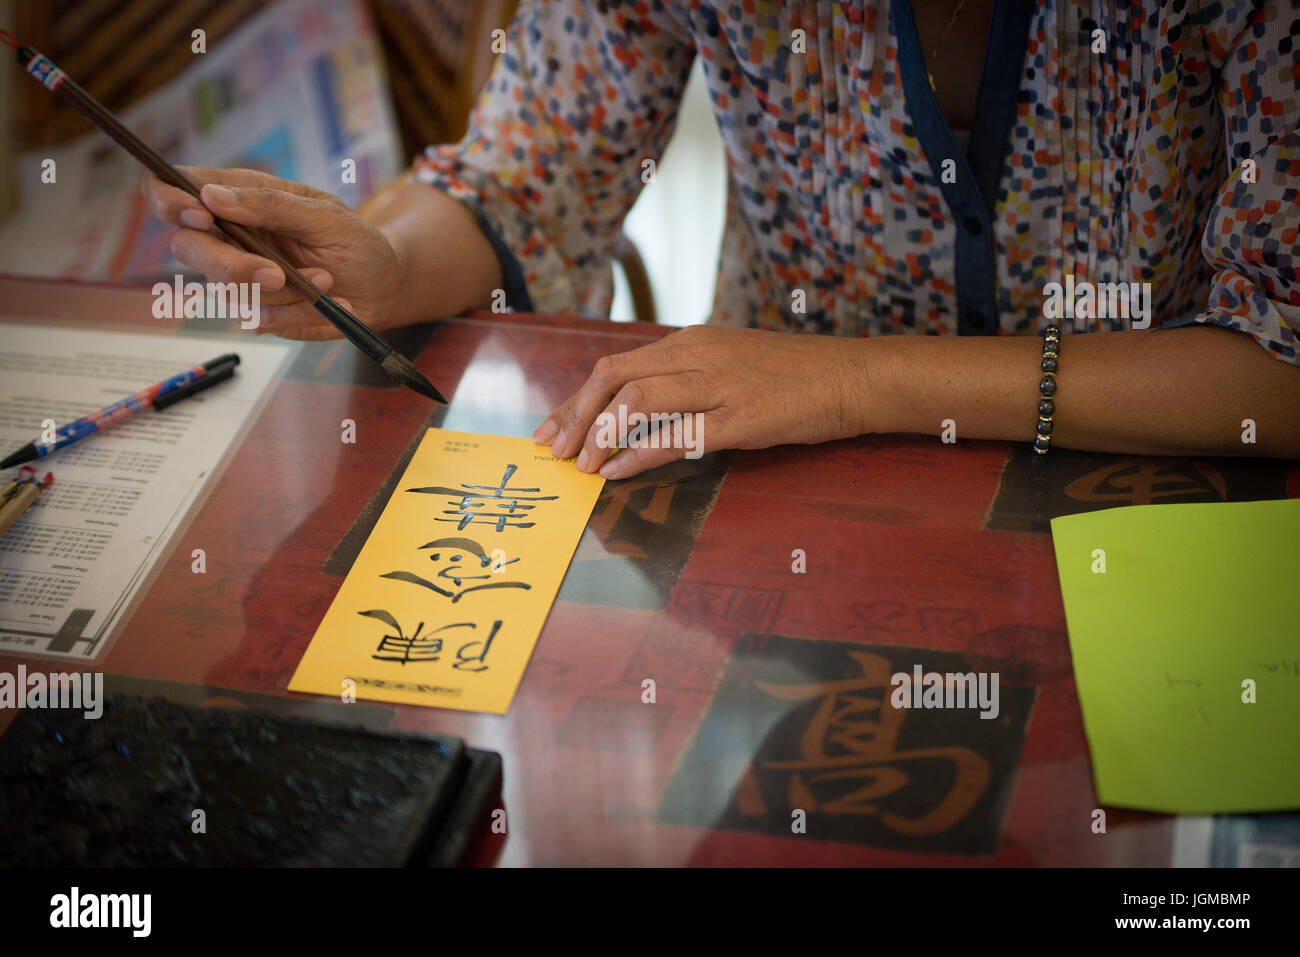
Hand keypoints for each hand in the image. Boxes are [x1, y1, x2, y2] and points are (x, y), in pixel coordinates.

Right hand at [141, 167, 404, 339]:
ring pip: (228, 291)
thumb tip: (211, 196)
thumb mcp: (325, 216)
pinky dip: (300, 312)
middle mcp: (230, 236)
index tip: (198, 214)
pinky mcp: (259, 310)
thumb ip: (271, 205)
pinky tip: (330, 301)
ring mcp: (240, 277)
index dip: (169, 199)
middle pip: (188, 248)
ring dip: (284, 293)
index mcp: (239, 197)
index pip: (173, 188)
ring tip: (326, 279)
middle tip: (276, 274)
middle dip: (232, 266)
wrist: (384, 286)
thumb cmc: (356, 242)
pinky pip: (261, 318)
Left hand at [532, 325, 876, 478]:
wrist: (850, 377)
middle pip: (612, 377)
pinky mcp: (742, 418)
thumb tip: (636, 407)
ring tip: (584, 466)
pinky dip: (640, 452)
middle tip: (554, 451)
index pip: (614, 366)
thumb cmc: (791, 376)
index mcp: (689, 341)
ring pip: (638, 399)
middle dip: (575, 416)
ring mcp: (718, 384)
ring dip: (601, 435)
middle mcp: (696, 354)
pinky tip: (619, 470)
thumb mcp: (728, 362)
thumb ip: (684, 378)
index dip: (576, 400)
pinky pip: (679, 433)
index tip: (553, 429)